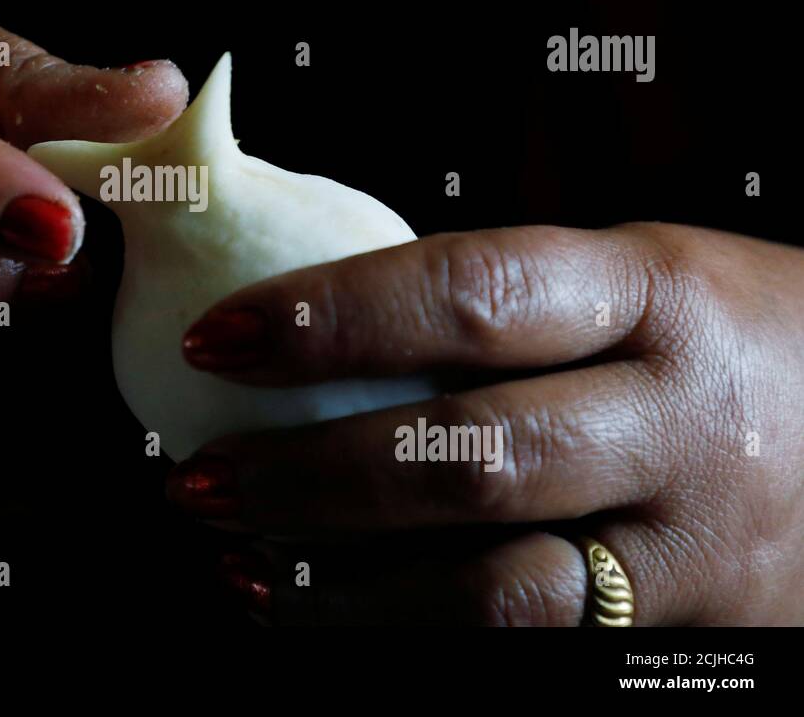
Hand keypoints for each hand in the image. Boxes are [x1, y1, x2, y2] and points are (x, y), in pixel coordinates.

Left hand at [169, 223, 803, 623]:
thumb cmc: (732, 336)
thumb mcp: (644, 278)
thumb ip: (507, 301)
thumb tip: (324, 315)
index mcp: (655, 293)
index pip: (471, 293)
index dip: (331, 316)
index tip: (219, 336)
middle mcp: (676, 420)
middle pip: (468, 453)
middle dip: (310, 473)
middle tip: (199, 476)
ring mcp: (691, 545)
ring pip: (495, 589)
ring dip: (343, 583)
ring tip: (240, 559)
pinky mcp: (686, 637)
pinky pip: (527, 653)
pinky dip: (406, 637)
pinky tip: (327, 614)